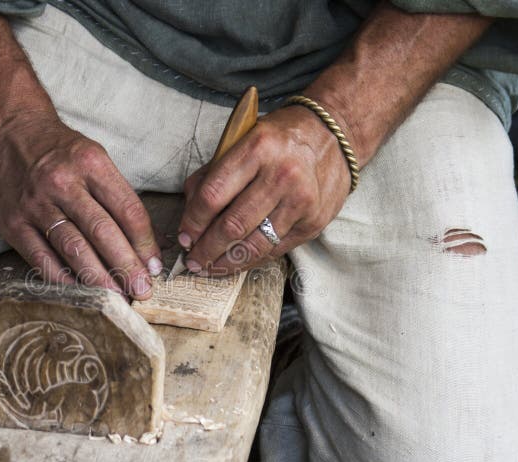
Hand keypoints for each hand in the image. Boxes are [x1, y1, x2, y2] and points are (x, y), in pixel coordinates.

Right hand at [0, 111, 161, 298]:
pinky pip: (42, 259)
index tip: (154, 267)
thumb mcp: (94, 157)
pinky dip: (64, 280)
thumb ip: (116, 195)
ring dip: (99, 278)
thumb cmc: (60, 151)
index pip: (127, 210)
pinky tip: (82, 292)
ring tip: (117, 297)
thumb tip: (141, 244)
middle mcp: (62, 183)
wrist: (8, 132)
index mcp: (91, 164)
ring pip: (73, 249)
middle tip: (142, 290)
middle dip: (126, 266)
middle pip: (102, 232)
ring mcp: (35, 204)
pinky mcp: (13, 223)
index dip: (145, 243)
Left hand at [178, 104, 351, 273]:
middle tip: (191, 261)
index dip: (193, 222)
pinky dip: (250, 261)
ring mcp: (301, 201)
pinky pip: (275, 250)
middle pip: (232, 226)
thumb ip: (212, 175)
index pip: (213, 195)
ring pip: (254, 245)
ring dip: (225, 263)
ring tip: (208, 268)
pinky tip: (234, 263)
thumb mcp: (241, 141)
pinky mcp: (313, 222)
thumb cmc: (279, 140)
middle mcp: (281, 175)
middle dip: (205, 250)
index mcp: (256, 149)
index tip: (183, 237)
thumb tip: (189, 215)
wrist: (334, 137)